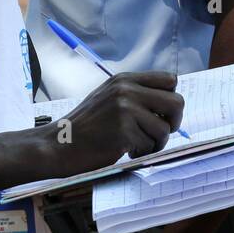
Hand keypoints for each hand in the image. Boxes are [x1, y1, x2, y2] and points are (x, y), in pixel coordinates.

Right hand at [53, 71, 182, 173]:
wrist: (56, 145)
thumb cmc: (85, 127)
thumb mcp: (109, 98)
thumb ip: (136, 94)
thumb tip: (172, 103)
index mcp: (125, 79)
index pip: (170, 80)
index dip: (171, 99)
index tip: (161, 114)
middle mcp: (127, 90)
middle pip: (177, 102)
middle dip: (174, 122)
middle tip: (159, 134)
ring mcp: (125, 110)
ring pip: (165, 129)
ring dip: (154, 143)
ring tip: (134, 146)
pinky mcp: (124, 131)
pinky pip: (149, 146)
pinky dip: (140, 153)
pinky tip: (123, 151)